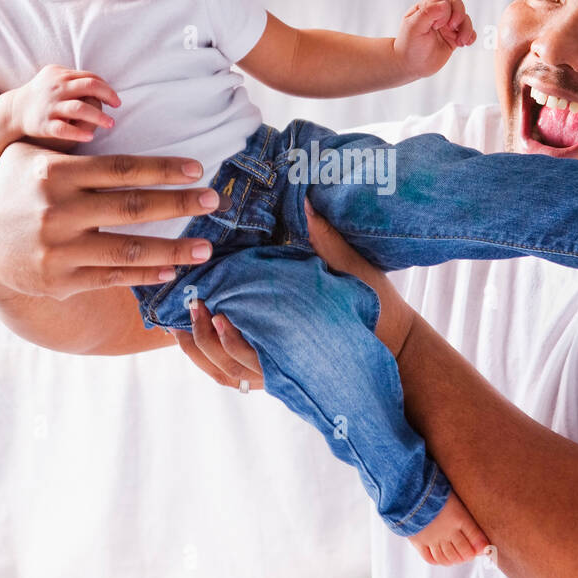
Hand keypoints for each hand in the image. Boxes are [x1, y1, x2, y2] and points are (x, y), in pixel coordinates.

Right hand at [0, 140, 229, 299]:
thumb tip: (117, 116)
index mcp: (54, 173)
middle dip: (179, 203)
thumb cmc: (18, 187)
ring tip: (205, 247)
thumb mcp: (32, 155)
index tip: (197, 168)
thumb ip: (70, 142)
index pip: (120, 169)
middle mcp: (56, 211)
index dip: (163, 169)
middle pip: (131, 207)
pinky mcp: (60, 280)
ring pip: (128, 249)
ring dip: (173, 249)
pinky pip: (113, 276)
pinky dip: (145, 275)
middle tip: (213, 200)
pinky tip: (172, 271)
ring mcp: (58, 250)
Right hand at [12, 65, 120, 150]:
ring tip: (110, 124)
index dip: (106, 88)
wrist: (14, 110)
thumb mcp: (54, 77)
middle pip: (89, 87)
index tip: (115, 100)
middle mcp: (56, 88)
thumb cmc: (41, 94)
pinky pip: (64, 129)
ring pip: (79, 108)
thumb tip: (101, 84)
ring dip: (98, 116)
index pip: (90, 77)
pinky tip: (89, 137)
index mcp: (61, 75)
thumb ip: (74, 78)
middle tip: (117, 107)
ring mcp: (50, 106)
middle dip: (108, 96)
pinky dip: (78, 132)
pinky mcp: (44, 124)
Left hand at [170, 196, 416, 386]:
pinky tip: (195, 332)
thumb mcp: (350, 269)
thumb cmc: (371, 307)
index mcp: (298, 346)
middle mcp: (283, 367)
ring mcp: (276, 374)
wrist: (392, 341)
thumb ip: (323, 240)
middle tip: (195, 306)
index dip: (226, 336)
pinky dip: (210, 358)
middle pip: (230, 366)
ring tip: (184, 318)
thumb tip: (303, 202)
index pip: (251, 352)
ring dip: (201, 349)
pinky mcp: (275, 373)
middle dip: (205, 339)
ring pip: (227, 373)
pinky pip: (234, 375)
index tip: (213, 309)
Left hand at [393, 0, 475, 79]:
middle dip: (459, 16)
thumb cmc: (408, 46)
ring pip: (465, 19)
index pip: (444, 1)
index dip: (445, 12)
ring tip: (460, 42)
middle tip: (452, 28)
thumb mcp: (414, 27)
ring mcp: (447, 26)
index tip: (436, 27)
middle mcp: (438, 15)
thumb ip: (427, 13)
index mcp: (427, 8)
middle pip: (458, 5)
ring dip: (466, 29)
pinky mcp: (453, 38)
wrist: (410, 65)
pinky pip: (469, 32)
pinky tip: (465, 43)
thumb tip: (445, 4)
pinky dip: (471, 36)